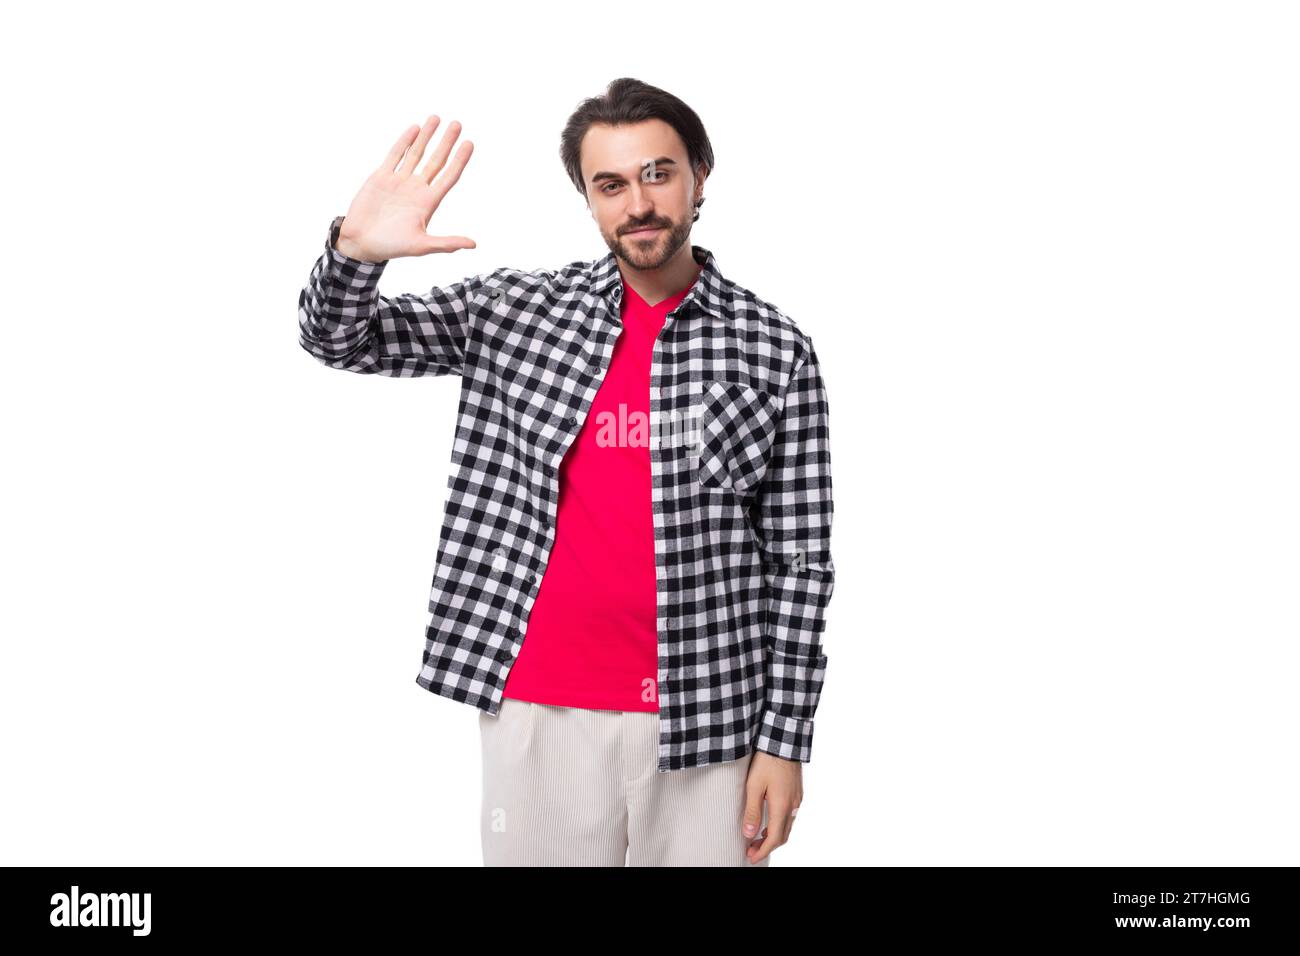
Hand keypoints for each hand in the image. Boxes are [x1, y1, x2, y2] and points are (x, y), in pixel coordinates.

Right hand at [335, 115, 477, 262]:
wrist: (360, 243)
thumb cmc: (391, 247)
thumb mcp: (421, 246)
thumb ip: (446, 243)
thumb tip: (473, 244)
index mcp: (428, 202)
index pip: (448, 176)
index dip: (459, 161)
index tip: (469, 144)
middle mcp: (416, 189)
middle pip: (436, 160)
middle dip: (447, 142)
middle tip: (457, 124)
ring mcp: (399, 181)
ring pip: (417, 153)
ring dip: (427, 136)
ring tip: (436, 118)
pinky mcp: (382, 177)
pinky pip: (395, 155)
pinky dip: (405, 141)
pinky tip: (415, 129)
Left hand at [743, 750, 802, 863]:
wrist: (783, 741)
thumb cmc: (767, 760)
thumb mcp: (754, 785)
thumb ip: (752, 811)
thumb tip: (750, 834)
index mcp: (782, 806)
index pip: (775, 839)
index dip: (763, 851)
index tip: (752, 857)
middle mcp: (793, 805)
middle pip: (783, 836)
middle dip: (767, 847)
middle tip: (751, 850)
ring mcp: (797, 799)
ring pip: (788, 826)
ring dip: (774, 836)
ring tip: (757, 838)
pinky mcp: (797, 792)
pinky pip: (790, 816)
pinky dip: (780, 825)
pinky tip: (769, 821)